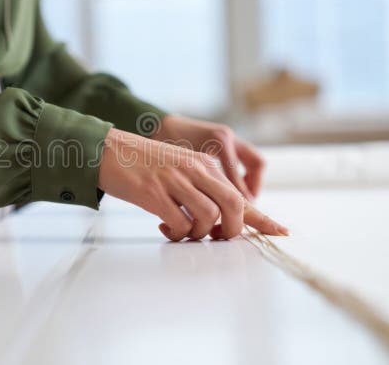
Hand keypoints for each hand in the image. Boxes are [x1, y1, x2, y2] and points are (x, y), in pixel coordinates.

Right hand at [98, 128, 285, 240]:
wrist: (107, 150)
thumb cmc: (142, 164)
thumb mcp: (179, 168)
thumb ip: (201, 187)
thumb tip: (221, 220)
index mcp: (204, 164)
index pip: (240, 193)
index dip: (262, 217)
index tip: (281, 232)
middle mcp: (195, 169)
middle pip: (233, 206)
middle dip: (231, 231)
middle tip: (215, 238)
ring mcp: (175, 180)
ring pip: (209, 217)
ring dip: (198, 234)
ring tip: (181, 230)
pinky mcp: (155, 192)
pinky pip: (180, 224)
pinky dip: (177, 233)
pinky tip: (165, 227)